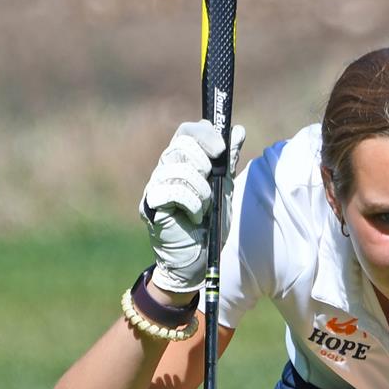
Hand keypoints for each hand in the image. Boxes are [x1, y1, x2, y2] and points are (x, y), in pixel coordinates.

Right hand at [140, 121, 246, 293]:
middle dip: (205, 163)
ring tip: (204, 207)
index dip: (205, 133)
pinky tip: (194, 217)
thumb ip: (228, 160)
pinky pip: (173, 190)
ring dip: (201, 189)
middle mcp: (165, 169)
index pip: (186, 131)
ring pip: (179, 167)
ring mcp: (155, 186)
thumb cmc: (209, 224)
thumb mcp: (224, 187)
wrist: (198, 259)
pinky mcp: (151, 205)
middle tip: (210, 186)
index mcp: (182, 161)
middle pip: (182, 144)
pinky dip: (192, 204)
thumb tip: (237, 130)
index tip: (221, 149)